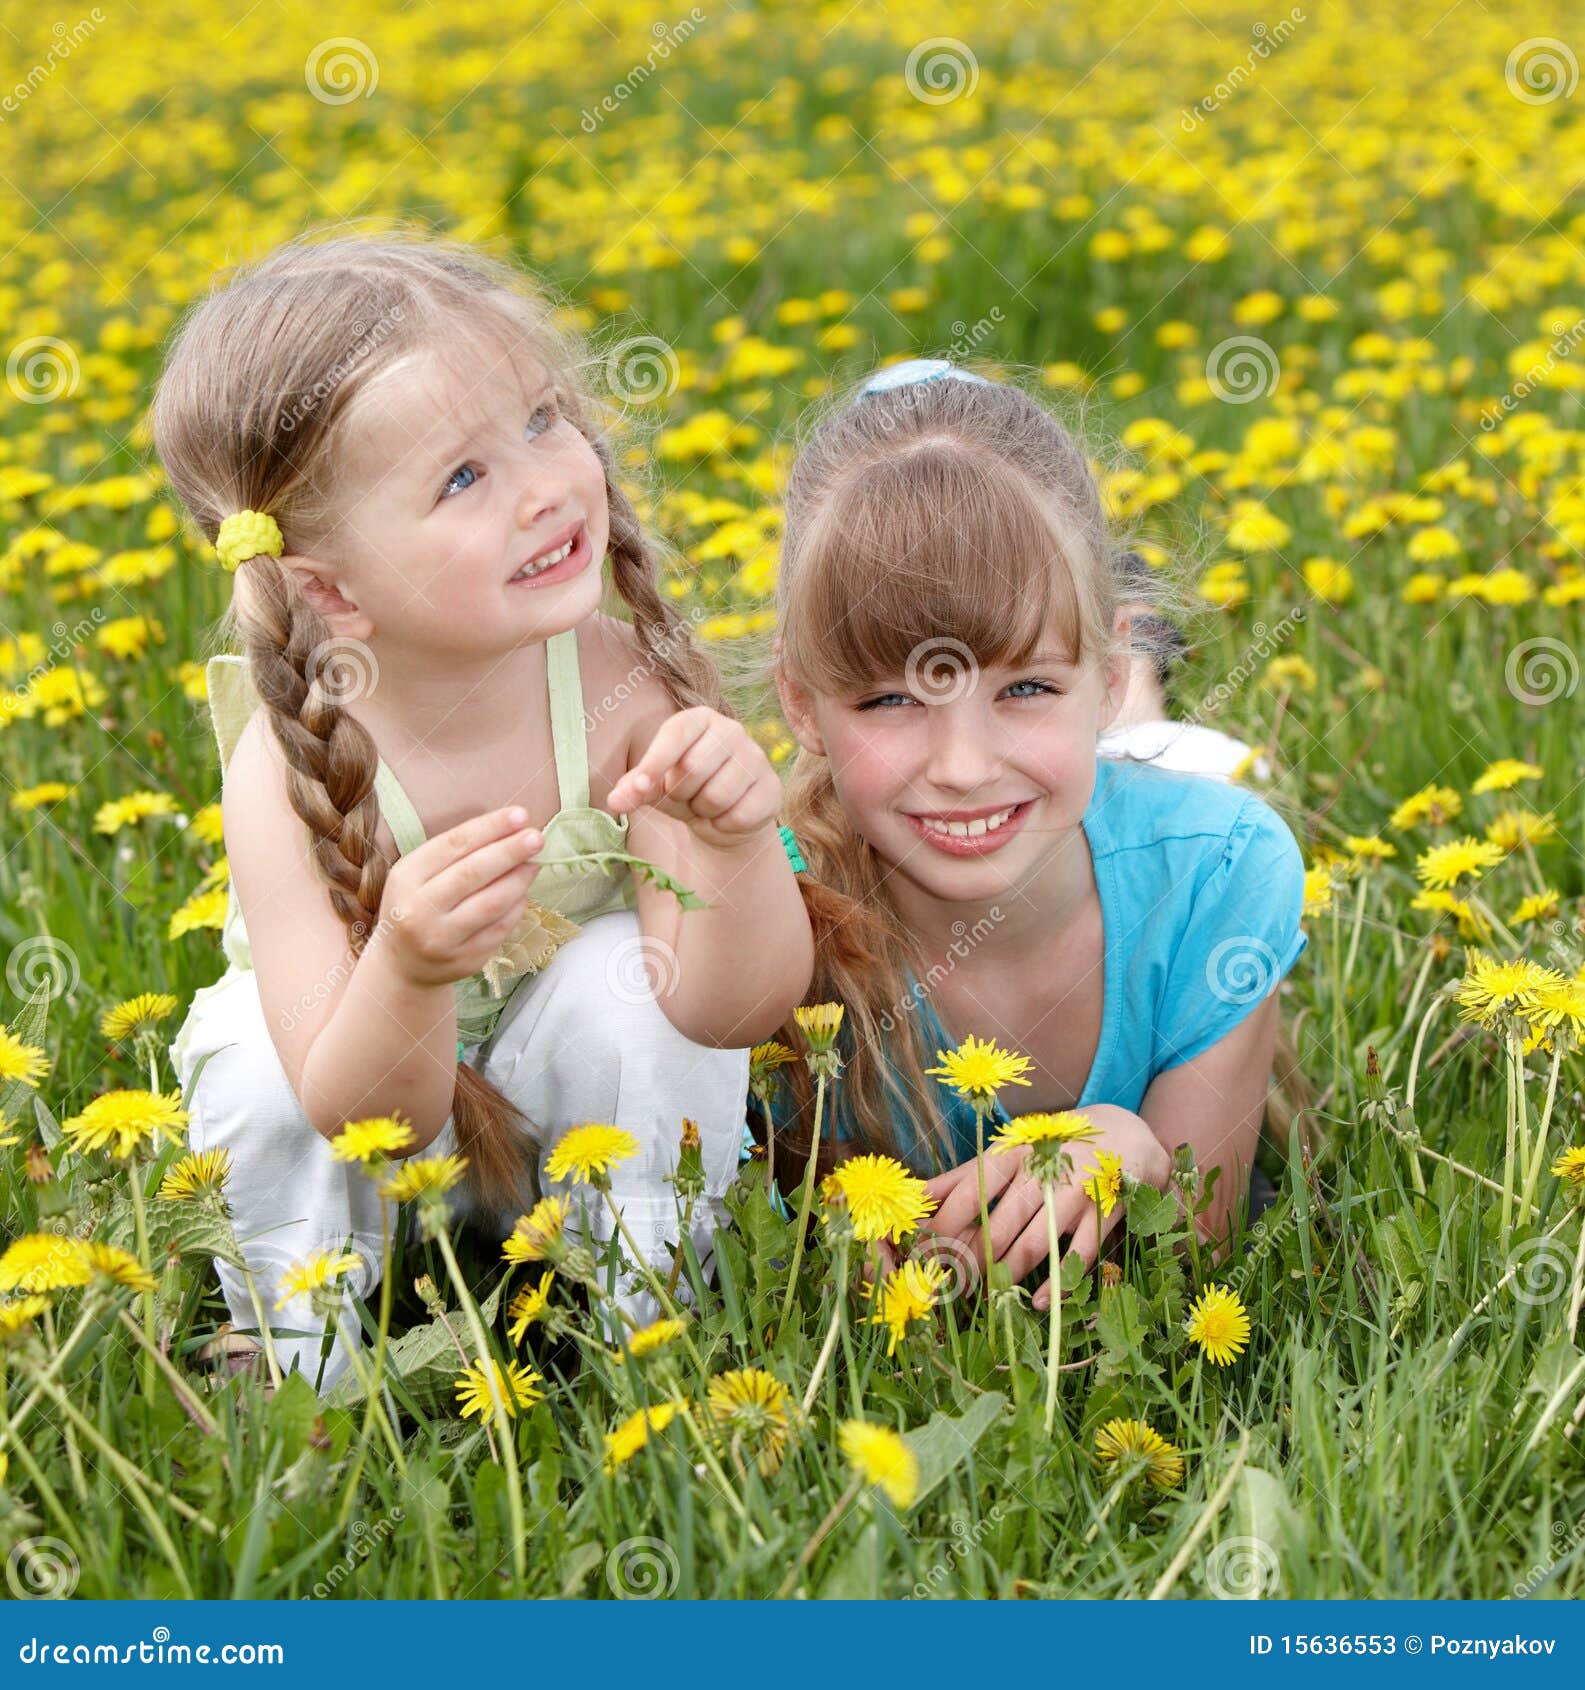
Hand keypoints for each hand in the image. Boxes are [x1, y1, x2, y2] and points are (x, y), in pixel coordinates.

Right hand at [373, 806, 543, 988]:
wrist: (402, 964)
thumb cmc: (416, 906)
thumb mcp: (418, 875)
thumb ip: (456, 854)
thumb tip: (510, 831)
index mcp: (406, 877)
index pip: (453, 845)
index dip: (490, 828)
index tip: (520, 815)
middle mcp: (420, 909)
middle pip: (473, 873)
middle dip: (509, 851)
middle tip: (537, 837)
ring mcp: (442, 938)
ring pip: (491, 903)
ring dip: (519, 880)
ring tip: (534, 864)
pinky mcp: (464, 959)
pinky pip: (500, 928)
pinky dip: (517, 907)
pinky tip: (523, 893)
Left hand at [606, 707, 781, 849]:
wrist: (725, 817)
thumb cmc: (685, 791)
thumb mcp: (655, 787)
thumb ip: (635, 788)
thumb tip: (615, 801)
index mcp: (698, 719)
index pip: (674, 735)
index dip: (654, 763)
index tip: (639, 788)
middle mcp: (731, 730)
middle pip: (693, 769)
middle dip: (680, 794)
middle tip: (685, 796)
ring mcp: (757, 758)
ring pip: (716, 796)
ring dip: (703, 812)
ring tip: (706, 805)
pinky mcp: (772, 788)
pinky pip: (739, 815)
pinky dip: (724, 825)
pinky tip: (727, 816)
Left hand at [916, 1104, 1170, 1309]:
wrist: (1121, 1136)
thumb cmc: (1047, 1152)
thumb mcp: (1002, 1156)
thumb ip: (958, 1179)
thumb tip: (915, 1198)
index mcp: (1010, 1155)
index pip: (968, 1195)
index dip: (945, 1230)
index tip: (929, 1254)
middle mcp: (1041, 1172)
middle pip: (998, 1229)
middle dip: (972, 1264)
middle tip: (956, 1286)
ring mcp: (1075, 1194)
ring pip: (1033, 1246)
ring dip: (1007, 1276)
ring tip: (990, 1293)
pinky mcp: (1103, 1216)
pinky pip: (1076, 1259)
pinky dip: (1055, 1286)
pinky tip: (1037, 1302)